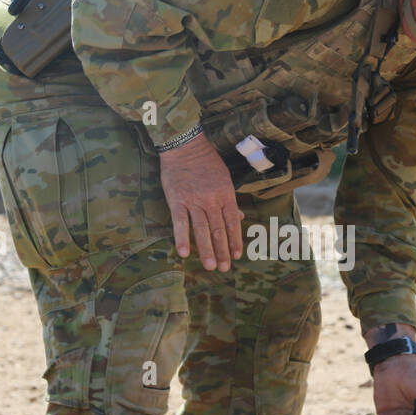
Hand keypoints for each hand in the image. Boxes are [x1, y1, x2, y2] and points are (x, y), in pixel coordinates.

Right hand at [159, 134, 243, 271]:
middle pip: (219, 230)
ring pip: (202, 229)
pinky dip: (182, 238)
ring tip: (211, 266)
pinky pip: (180, 222)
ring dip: (207, 250)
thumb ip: (230, 200)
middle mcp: (211, 200)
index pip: (232, 223)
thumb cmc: (207, 162)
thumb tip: (239, 217)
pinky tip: (184, 253)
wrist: (185, 146)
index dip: (235, 241)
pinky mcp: (177, 200)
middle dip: (223, 251)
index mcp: (226, 195)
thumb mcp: (224, 178)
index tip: (237, 256)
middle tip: (225, 268)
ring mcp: (194, 201)